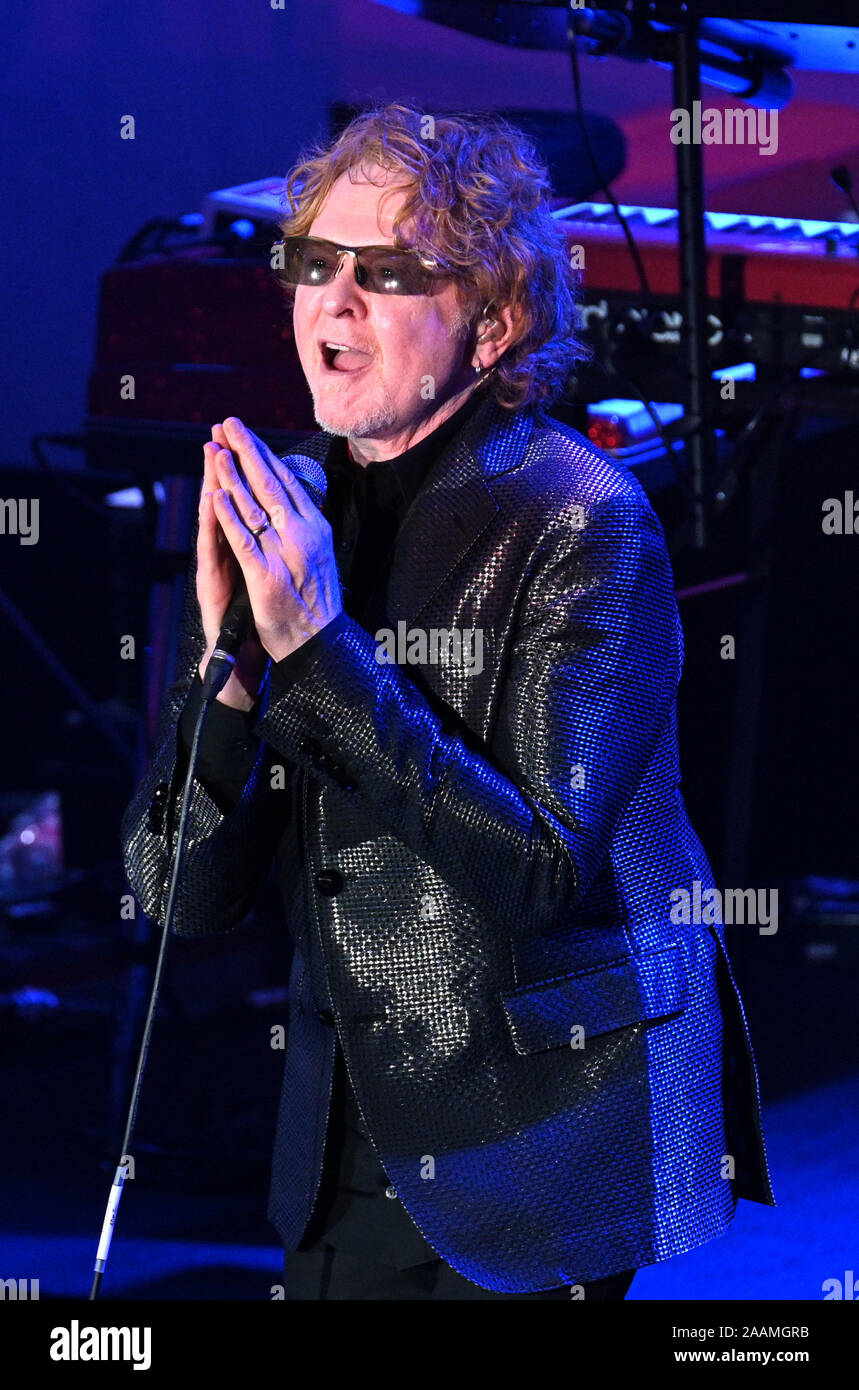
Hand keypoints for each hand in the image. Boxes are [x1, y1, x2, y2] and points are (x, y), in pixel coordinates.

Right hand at [196, 435, 268, 709]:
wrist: (242, 655)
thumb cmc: (257, 613)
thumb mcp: (266, 573)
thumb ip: (265, 545)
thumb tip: (279, 518)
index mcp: (244, 545)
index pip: (245, 500)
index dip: (243, 469)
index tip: (243, 436)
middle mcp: (227, 550)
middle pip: (227, 500)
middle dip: (226, 463)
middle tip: (221, 431)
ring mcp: (218, 565)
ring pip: (216, 517)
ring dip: (215, 483)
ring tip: (213, 452)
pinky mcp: (213, 583)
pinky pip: (215, 548)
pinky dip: (214, 525)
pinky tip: (212, 502)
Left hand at [207, 416, 341, 663]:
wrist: (321, 645)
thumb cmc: (317, 602)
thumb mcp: (319, 555)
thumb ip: (305, 527)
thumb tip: (295, 498)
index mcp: (315, 528)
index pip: (288, 481)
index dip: (265, 453)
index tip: (247, 432)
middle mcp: (303, 536)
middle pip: (271, 485)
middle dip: (248, 451)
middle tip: (229, 423)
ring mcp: (285, 555)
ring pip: (255, 508)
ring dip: (233, 476)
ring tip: (216, 450)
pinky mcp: (266, 577)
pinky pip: (244, 542)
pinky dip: (229, 518)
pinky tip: (216, 498)